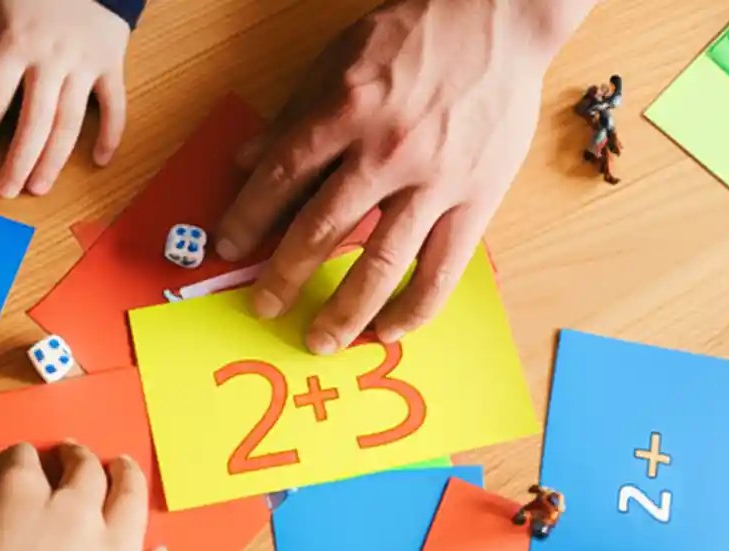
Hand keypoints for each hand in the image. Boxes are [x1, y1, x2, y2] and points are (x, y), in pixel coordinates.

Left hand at [0, 0, 129, 197]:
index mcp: (16, 43)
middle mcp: (50, 59)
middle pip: (33, 122)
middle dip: (18, 161)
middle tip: (7, 190)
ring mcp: (84, 64)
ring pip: (69, 122)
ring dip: (54, 160)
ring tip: (39, 186)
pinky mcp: (112, 63)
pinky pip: (115, 105)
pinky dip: (111, 134)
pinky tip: (101, 160)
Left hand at [217, 0, 595, 353]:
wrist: (500, 18)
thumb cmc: (417, 36)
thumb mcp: (339, 58)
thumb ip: (292, 115)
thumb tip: (244, 162)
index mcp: (346, 110)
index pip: (281, 177)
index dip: (248, 217)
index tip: (228, 247)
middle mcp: (386, 151)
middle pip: (321, 229)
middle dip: (284, 275)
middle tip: (264, 306)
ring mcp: (435, 180)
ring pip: (381, 263)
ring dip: (345, 310)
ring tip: (320, 340)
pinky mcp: (477, 199)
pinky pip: (442, 269)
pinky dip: (414, 308)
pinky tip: (389, 331)